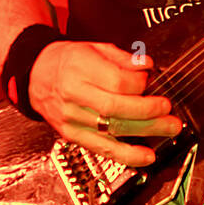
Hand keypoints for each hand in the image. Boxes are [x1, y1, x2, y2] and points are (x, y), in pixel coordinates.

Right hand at [28, 41, 182, 167]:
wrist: (36, 75)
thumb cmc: (67, 60)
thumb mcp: (94, 47)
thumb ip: (122, 58)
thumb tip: (147, 66)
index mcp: (79, 67)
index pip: (116, 81)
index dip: (139, 83)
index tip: (150, 80)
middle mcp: (74, 94)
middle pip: (116, 107)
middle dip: (147, 111)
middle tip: (168, 110)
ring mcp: (72, 118)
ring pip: (111, 129)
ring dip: (144, 132)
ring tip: (167, 129)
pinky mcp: (72, 134)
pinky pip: (101, 148)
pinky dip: (126, 155)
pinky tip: (144, 156)